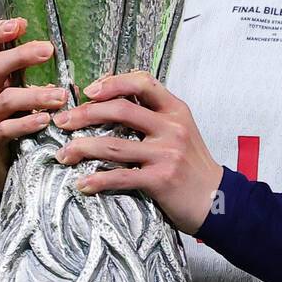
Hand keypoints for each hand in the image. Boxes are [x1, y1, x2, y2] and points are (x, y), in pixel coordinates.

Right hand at [0, 17, 68, 191]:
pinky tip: (45, 120)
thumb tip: (76, 66)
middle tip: (48, 50)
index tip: (20, 23)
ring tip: (60, 96)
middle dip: (21, 55)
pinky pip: (7, 129)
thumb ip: (43, 77)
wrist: (3, 164)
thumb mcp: (28, 95)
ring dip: (35, 95)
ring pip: (6, 99)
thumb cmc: (21, 121)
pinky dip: (27, 123)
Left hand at [52, 70, 223, 235]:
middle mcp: (171, 127)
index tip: (89, 91)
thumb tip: (111, 102)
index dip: (113, 82)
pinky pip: (120, 176)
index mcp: (176, 110)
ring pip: (113, 145)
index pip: (142, 82)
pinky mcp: (160, 180)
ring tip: (64, 153)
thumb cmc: (192, 164)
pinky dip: (97, 180)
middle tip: (63, 122)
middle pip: (120, 109)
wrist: (218, 199)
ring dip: (82, 148)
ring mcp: (166, 153)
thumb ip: (153, 115)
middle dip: (84, 114)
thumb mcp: (180, 130)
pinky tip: (82, 183)